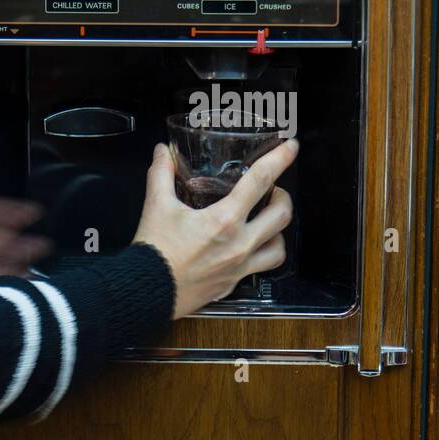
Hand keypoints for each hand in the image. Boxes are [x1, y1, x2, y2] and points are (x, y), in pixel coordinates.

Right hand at [133, 139, 296, 318]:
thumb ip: (162, 174)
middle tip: (274, 189)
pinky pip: (262, 267)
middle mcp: (239, 244)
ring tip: (268, 220)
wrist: (148, 291)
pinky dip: (264, 253)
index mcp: (224, 220)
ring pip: (279, 246)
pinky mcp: (234, 282)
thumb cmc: (155, 251)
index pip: (260, 181)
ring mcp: (240, 266)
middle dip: (283, 196)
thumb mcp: (157, 206)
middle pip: (281, 214)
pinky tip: (254, 246)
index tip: (290, 147)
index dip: (279, 159)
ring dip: (278, 229)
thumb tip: (162, 152)